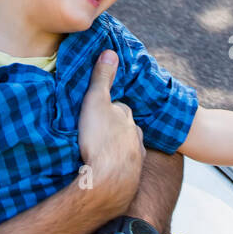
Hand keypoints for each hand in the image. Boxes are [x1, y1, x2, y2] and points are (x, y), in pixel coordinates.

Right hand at [76, 50, 144, 213]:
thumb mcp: (96, 102)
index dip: (108, 107)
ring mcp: (136, 158)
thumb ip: (102, 79)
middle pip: (124, 128)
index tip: (96, 110)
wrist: (109, 181)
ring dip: (116, 149)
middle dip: (114, 128)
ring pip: (126, 148)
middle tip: (96, 131)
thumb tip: (110, 52)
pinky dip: (116, 167)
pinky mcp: (131, 178)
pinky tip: (106, 170)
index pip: (119, 106)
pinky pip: (124, 169)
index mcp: (127, 117)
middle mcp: (136, 136)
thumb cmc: (100, 139)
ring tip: (99, 152)